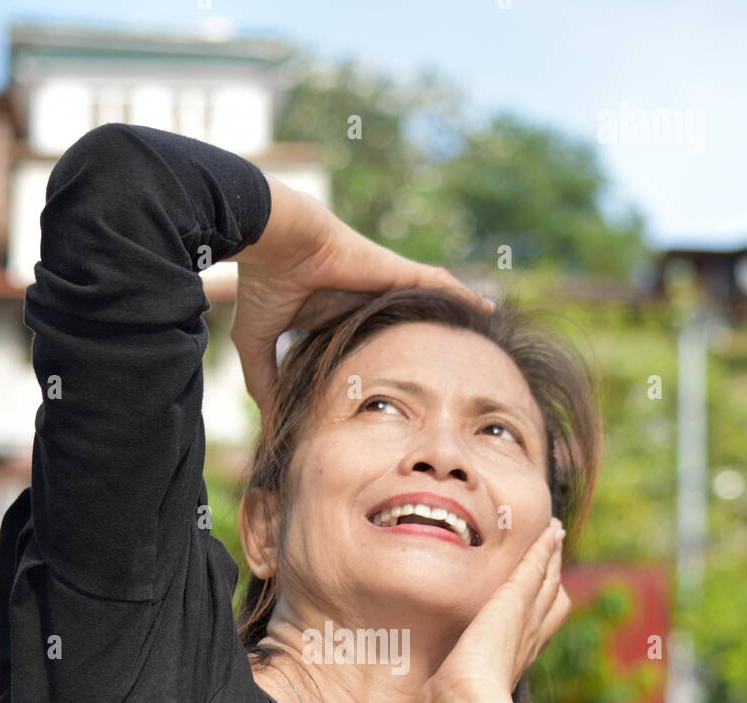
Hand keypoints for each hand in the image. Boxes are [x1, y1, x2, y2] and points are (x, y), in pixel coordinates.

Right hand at [228, 173, 492, 412]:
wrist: (273, 241)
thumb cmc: (263, 285)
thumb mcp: (258, 342)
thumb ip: (263, 379)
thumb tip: (270, 417)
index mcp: (331, 315)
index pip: (362, 340)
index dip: (377, 358)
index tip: (393, 388)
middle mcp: (361, 300)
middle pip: (401, 324)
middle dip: (423, 342)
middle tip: (451, 374)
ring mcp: (381, 285)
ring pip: (425, 305)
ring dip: (451, 318)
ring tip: (480, 338)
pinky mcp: (396, 272)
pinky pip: (438, 283)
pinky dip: (462, 295)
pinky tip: (488, 307)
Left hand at [402, 520, 570, 702]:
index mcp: (505, 666)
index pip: (527, 637)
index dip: (534, 619)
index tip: (533, 606)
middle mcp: (523, 643)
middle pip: (546, 603)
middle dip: (550, 579)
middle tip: (553, 555)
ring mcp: (523, 621)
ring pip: (544, 582)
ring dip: (549, 558)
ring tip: (554, 535)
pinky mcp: (512, 600)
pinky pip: (533, 567)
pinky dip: (543, 548)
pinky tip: (550, 530)